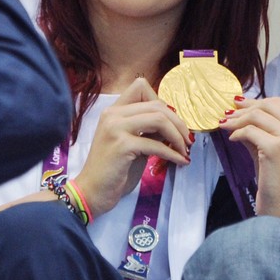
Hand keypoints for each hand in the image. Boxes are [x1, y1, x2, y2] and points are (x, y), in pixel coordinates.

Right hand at [73, 77, 191, 214]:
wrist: (92, 192)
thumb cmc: (113, 170)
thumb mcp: (132, 143)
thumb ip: (148, 129)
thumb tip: (174, 124)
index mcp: (113, 110)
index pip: (141, 87)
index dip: (162, 103)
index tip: (172, 123)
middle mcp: (113, 114)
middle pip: (156, 105)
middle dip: (178, 122)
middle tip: (187, 140)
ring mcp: (116, 128)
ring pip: (159, 119)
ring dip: (178, 136)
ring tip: (184, 150)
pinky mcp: (122, 145)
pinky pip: (156, 144)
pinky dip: (173, 154)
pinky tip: (180, 161)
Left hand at [219, 96, 279, 225]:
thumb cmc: (279, 177)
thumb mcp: (274, 145)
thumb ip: (261, 127)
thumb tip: (239, 107)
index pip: (279, 103)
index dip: (256, 102)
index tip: (239, 105)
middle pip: (268, 105)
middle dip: (245, 109)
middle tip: (228, 115)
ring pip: (257, 116)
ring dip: (237, 120)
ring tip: (226, 126)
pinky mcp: (277, 148)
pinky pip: (249, 131)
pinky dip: (237, 133)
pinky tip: (233, 140)